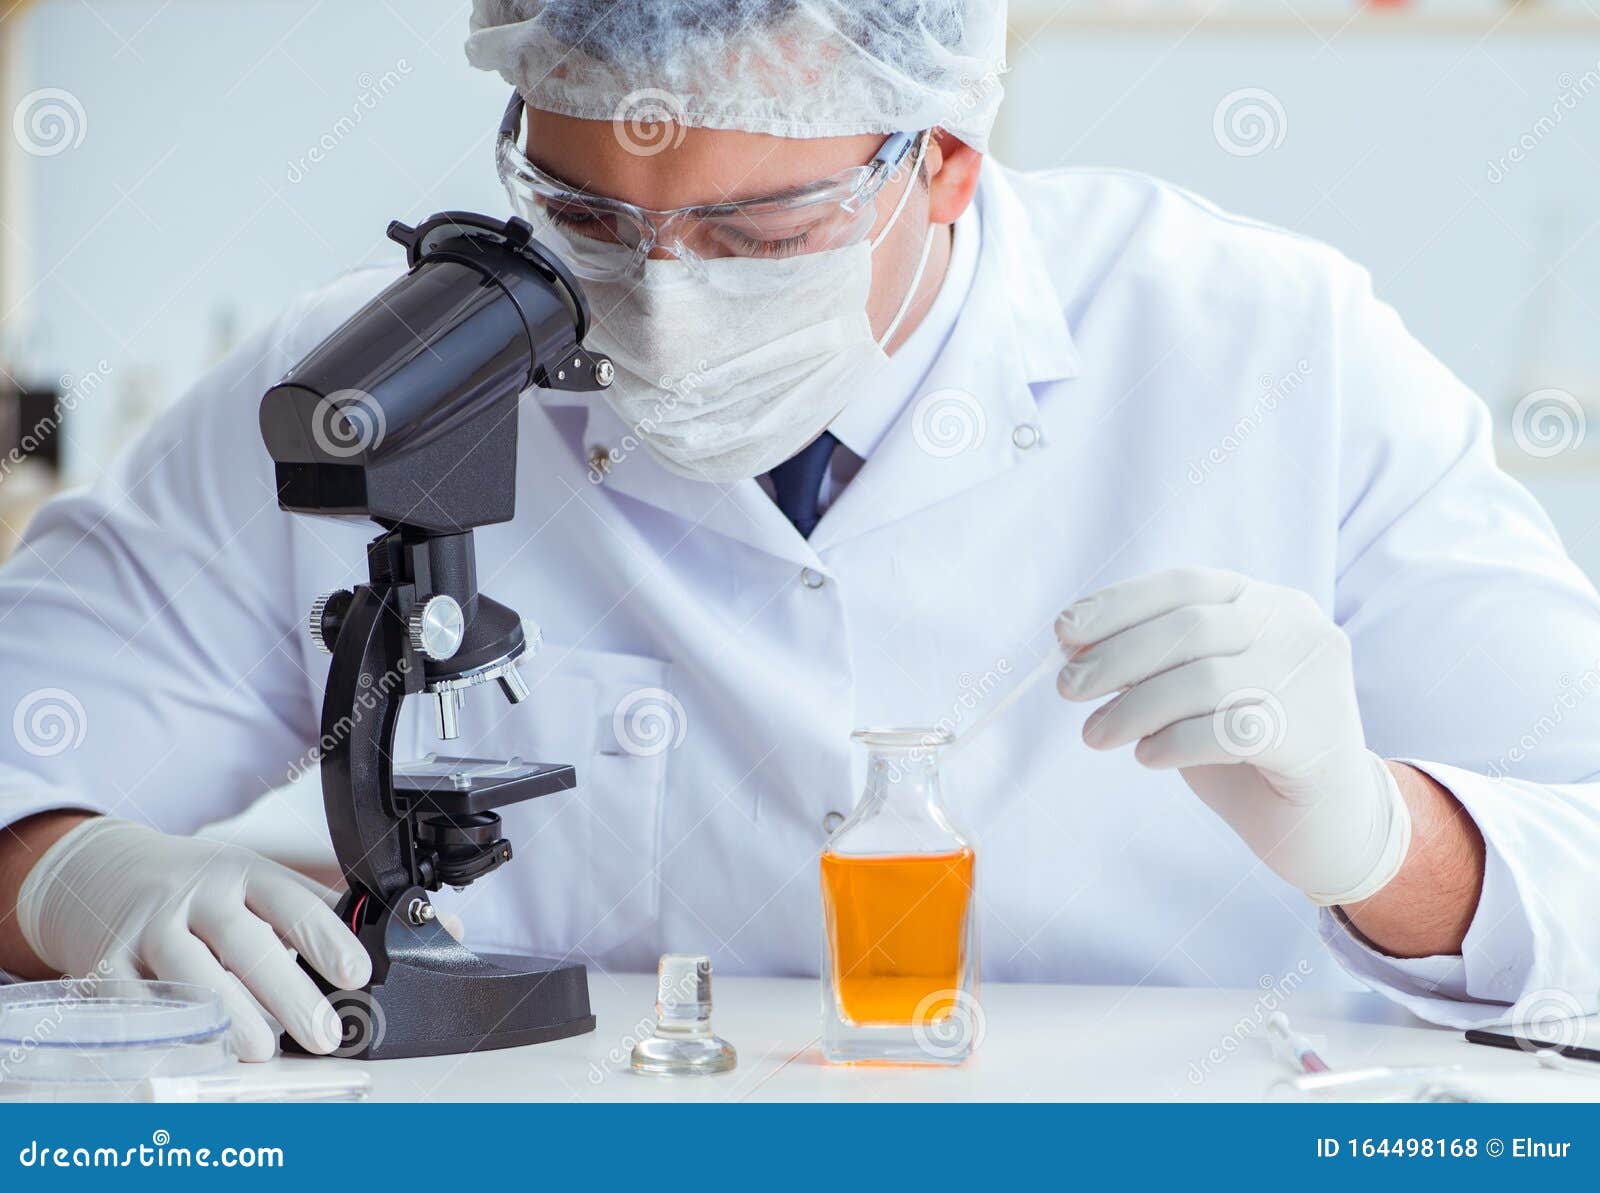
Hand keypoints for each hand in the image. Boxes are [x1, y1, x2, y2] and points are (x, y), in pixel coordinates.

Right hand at [16, 817, 370, 1059]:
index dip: (326, 939)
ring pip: (190, 972)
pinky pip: (134, 999)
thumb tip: (368, 937)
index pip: (292, 903)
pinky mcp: (106, 959)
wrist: (101, 869)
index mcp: (243, 872)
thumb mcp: (249, 877)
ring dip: (228, 1014)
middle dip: (288, 992)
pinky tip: (193, 1051)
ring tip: (263, 1050)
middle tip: (323, 1032)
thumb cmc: (195, 886)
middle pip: (246, 943)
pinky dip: (164, 1028)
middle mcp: (196, 895)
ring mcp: (148, 926)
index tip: (357, 974)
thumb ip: (301, 908)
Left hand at [1055, 567, 1410, 905]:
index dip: (1118, 604)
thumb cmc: (1251, 751)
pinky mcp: (1314, 738)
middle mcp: (1298, 629)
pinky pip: (1226, 732)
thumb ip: (1154, 664)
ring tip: (1095, 735)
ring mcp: (1313, 681)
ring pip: (1203, 679)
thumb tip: (1076, 648)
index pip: (1185, 584)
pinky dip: (1173, 742)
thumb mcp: (1197, 693)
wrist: (1331, 825)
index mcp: (1269, 602)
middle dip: (1115, 656)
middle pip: (1190, 627)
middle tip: (1067, 689)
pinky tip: (1148, 756)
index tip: (1063, 631)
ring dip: (1134, 707)